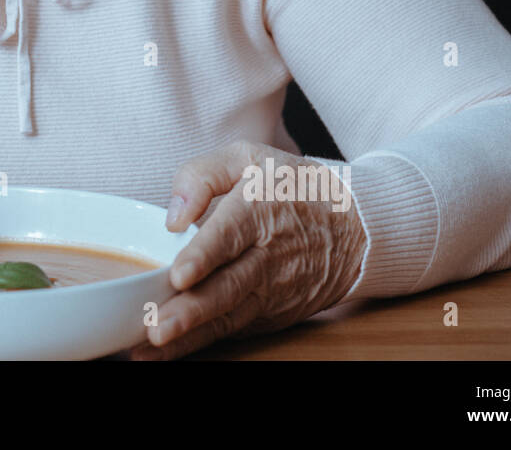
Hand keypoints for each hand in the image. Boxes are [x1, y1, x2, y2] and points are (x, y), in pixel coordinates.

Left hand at [131, 141, 365, 359]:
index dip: (204, 256)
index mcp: (259, 211)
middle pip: (227, 287)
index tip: (180, 275)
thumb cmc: (293, 188)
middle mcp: (266, 257)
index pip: (229, 236)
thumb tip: (173, 218)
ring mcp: (270, 291)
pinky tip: (168, 351)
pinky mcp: (270, 314)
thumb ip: (202, 176)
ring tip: (154, 348)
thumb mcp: (249, 158)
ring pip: (227, 316)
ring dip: (190, 334)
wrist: (355, 228)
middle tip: (156, 326)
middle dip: (190, 311)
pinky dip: (200, 342)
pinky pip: (233, 329)